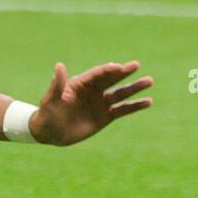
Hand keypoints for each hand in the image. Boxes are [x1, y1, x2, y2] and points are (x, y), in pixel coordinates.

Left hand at [28, 60, 153, 145]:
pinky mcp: (106, 116)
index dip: (106, 70)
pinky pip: (123, 110)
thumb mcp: (51, 99)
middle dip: (123, 72)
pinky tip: (148, 101)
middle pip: (111, 79)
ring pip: (120, 93)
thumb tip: (59, 65)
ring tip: (149, 81)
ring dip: (134, 87)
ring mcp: (101, 103)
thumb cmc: (48, 113)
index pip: (96, 75)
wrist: (50, 132)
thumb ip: (57, 84)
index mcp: (80, 84)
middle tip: (136, 64)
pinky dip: (135, 106)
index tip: (117, 67)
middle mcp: (93, 91)